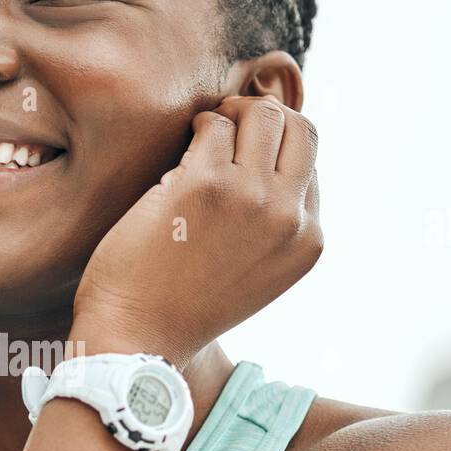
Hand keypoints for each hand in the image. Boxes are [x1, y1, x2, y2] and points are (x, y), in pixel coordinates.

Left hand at [72, 95, 321, 369]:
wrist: (139, 336)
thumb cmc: (185, 303)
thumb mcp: (257, 270)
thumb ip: (274, 221)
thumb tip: (266, 156)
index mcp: (308, 240)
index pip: (311, 163)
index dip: (275, 148)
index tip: (243, 155)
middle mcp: (288, 218)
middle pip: (300, 127)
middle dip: (263, 117)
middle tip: (227, 128)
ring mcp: (251, 198)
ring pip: (261, 114)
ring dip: (229, 116)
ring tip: (202, 137)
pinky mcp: (206, 184)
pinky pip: (213, 125)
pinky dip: (197, 128)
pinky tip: (178, 157)